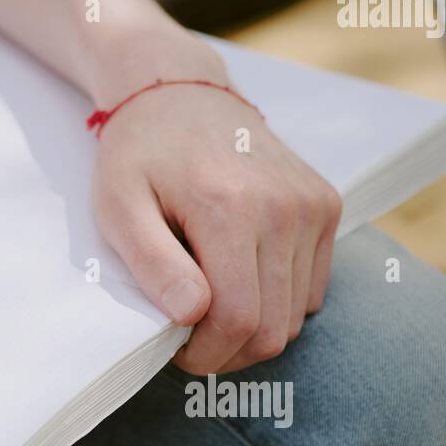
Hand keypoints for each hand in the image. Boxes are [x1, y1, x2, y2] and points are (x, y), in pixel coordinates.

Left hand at [92, 69, 341, 374]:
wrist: (180, 91)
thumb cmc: (139, 153)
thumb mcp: (119, 206)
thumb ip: (153, 262)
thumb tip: (191, 315)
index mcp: (229, 207)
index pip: (238, 320)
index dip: (208, 354)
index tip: (177, 350)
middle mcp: (284, 205)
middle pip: (273, 327)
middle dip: (229, 351)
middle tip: (189, 337)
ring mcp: (313, 204)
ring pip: (296, 314)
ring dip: (254, 326)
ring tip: (209, 298)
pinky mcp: (327, 204)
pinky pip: (312, 287)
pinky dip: (278, 298)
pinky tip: (239, 272)